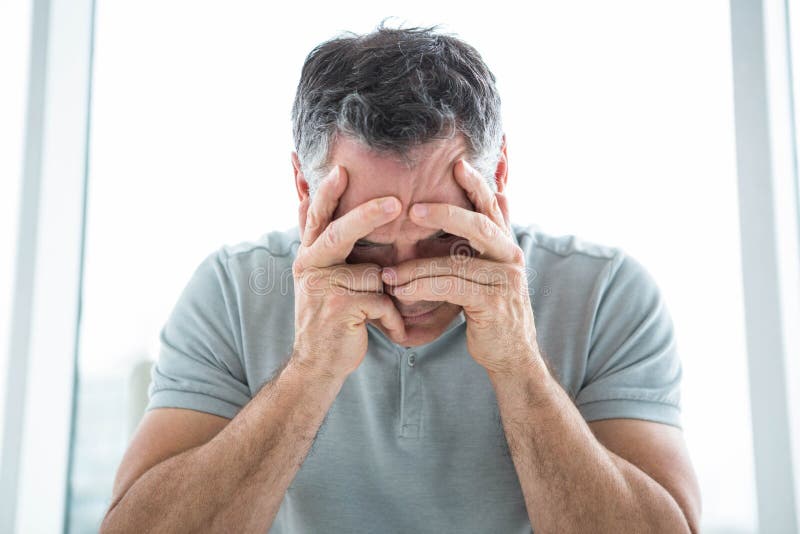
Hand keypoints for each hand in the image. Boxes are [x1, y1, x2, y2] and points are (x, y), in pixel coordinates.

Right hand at [292, 165, 407, 379]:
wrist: (317, 364)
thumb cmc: (328, 317)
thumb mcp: (318, 276)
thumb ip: (319, 242)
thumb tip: (306, 198)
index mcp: (308, 255)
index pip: (317, 217)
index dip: (327, 193)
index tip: (340, 170)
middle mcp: (310, 266)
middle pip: (339, 232)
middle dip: (367, 215)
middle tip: (395, 201)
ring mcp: (322, 287)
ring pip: (372, 273)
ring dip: (385, 295)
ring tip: (377, 316)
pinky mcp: (340, 307)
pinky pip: (382, 300)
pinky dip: (392, 317)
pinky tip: (388, 331)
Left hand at [382, 158, 538, 374]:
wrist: (511, 355)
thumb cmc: (492, 312)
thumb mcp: (492, 272)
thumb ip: (487, 240)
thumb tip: (499, 195)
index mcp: (506, 246)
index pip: (491, 208)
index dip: (476, 185)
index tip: (456, 164)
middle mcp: (510, 257)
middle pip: (478, 225)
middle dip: (445, 213)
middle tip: (413, 208)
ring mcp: (505, 280)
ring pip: (455, 263)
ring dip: (417, 267)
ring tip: (388, 272)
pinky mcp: (493, 303)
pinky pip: (451, 288)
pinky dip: (422, 288)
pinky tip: (401, 292)